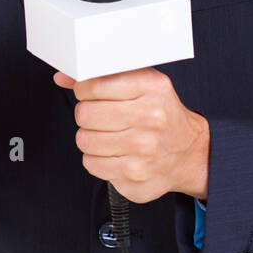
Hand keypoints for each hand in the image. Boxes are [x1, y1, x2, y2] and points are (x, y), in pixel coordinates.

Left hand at [52, 66, 208, 203]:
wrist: (189, 153)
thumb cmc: (161, 115)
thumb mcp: (140, 84)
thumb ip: (101, 77)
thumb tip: (63, 78)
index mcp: (152, 88)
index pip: (94, 85)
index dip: (83, 90)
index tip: (89, 94)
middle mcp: (151, 118)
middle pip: (85, 114)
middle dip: (87, 115)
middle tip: (100, 116)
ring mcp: (143, 150)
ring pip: (85, 140)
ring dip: (90, 137)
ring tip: (109, 135)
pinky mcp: (134, 175)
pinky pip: (91, 163)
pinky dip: (97, 158)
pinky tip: (114, 153)